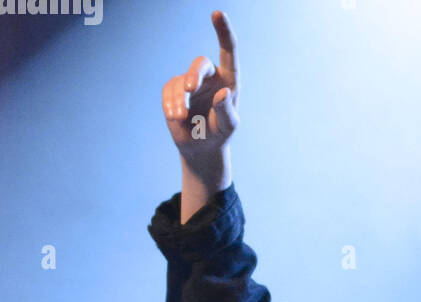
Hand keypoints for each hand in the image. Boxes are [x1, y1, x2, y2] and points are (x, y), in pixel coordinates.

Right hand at [161, 10, 238, 164]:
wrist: (201, 147)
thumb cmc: (220, 134)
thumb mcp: (228, 126)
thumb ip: (227, 111)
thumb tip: (223, 93)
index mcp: (228, 80)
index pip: (228, 52)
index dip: (223, 32)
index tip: (217, 14)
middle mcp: (210, 77)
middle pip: (200, 64)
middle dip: (193, 74)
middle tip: (189, 89)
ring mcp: (190, 81)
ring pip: (181, 81)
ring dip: (180, 100)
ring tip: (181, 118)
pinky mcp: (173, 89)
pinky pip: (169, 91)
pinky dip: (171, 104)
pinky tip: (176, 117)